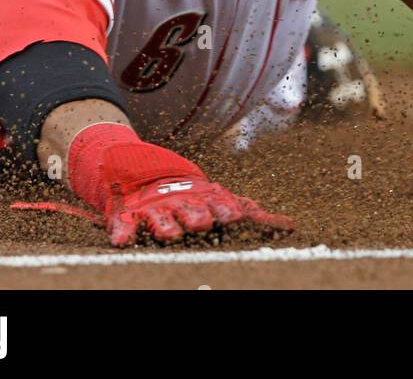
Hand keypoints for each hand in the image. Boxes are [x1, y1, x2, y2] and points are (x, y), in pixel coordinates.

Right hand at [68, 124, 293, 245]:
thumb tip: (290, 226)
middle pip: (190, 208)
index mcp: (203, 198)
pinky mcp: (127, 211)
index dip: (226, 209)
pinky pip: (124, 223)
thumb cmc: (189, 193)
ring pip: (159, 217)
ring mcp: (153, 206)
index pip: (218, 202)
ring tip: (169, 235)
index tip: (236, 217)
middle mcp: (180, 200)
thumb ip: (252, 212)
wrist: (141, 170)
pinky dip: (122, 231)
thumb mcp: (218, 199)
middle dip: (197, 215)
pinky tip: (121, 241)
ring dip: (164, 225)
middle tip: (203, 224)